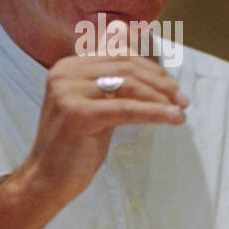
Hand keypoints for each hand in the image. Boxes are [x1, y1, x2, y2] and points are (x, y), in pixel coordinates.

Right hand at [0, 25, 188, 228]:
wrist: (46, 180)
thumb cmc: (75, 146)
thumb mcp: (96, 105)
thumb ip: (115, 83)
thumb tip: (138, 49)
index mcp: (68, 66)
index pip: (119, 55)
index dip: (151, 69)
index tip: (173, 87)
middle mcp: (65, 72)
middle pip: (126, 67)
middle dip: (160, 82)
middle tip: (182, 99)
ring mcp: (68, 91)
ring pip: (129, 86)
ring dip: (161, 98)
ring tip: (180, 110)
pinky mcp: (77, 113)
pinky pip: (127, 109)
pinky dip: (154, 113)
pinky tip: (173, 119)